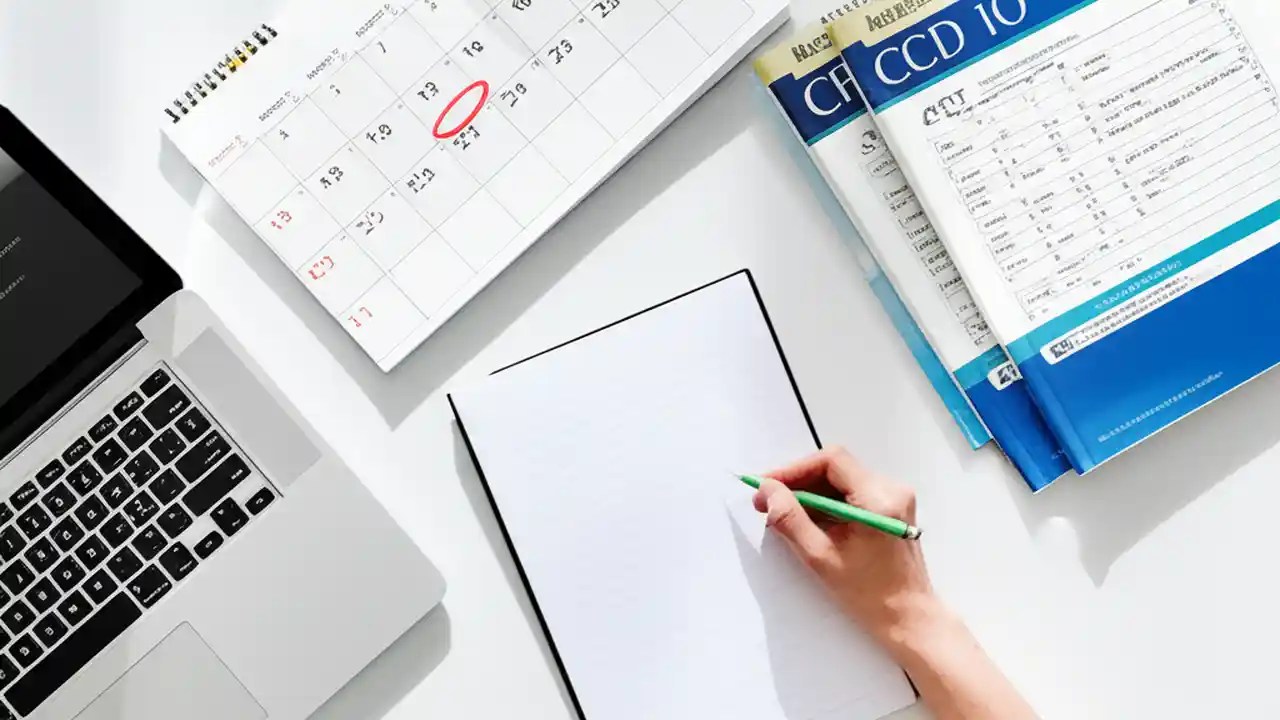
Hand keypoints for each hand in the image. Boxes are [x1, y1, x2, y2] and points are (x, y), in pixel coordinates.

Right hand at [752, 447, 938, 647]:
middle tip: (767, 502)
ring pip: (841, 480)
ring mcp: (894, 497)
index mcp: (878, 499)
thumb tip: (767, 491)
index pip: (831, 461)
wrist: (908, 617)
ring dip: (810, 493)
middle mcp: (892, 489)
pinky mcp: (891, 508)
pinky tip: (808, 521)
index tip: (766, 486)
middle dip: (798, 482)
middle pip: (835, 469)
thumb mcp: (821, 557)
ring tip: (783, 514)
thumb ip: (790, 520)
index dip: (794, 469)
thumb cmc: (868, 595)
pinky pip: (851, 493)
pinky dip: (826, 502)